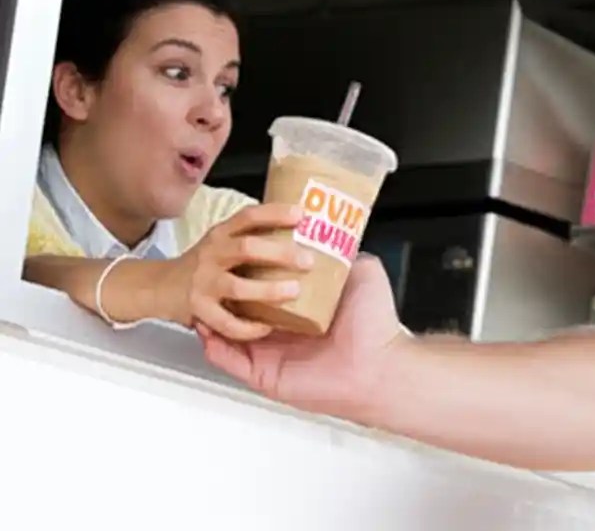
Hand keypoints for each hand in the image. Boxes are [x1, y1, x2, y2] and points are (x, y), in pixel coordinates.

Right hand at [169, 203, 313, 340]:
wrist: (158, 287)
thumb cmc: (204, 265)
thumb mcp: (223, 243)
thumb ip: (252, 239)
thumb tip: (301, 233)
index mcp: (222, 235)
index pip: (248, 217)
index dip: (274, 213)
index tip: (301, 214)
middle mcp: (212, 255)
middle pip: (246, 248)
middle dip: (280, 253)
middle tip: (308, 260)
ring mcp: (203, 283)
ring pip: (237, 287)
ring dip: (268, 290)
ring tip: (293, 291)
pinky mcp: (198, 311)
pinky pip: (227, 323)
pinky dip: (249, 327)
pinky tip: (268, 327)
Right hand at [197, 254, 407, 421]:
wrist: (379, 365)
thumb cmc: (375, 322)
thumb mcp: (362, 273)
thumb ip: (343, 256)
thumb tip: (333, 234)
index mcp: (303, 307)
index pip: (266, 284)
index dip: (250, 268)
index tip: (239, 249)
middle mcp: (284, 330)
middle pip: (242, 308)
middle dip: (226, 288)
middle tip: (215, 270)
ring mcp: (271, 353)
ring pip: (229, 332)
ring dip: (213, 315)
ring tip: (201, 296)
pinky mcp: (263, 374)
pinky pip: (229, 361)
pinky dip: (213, 345)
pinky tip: (206, 325)